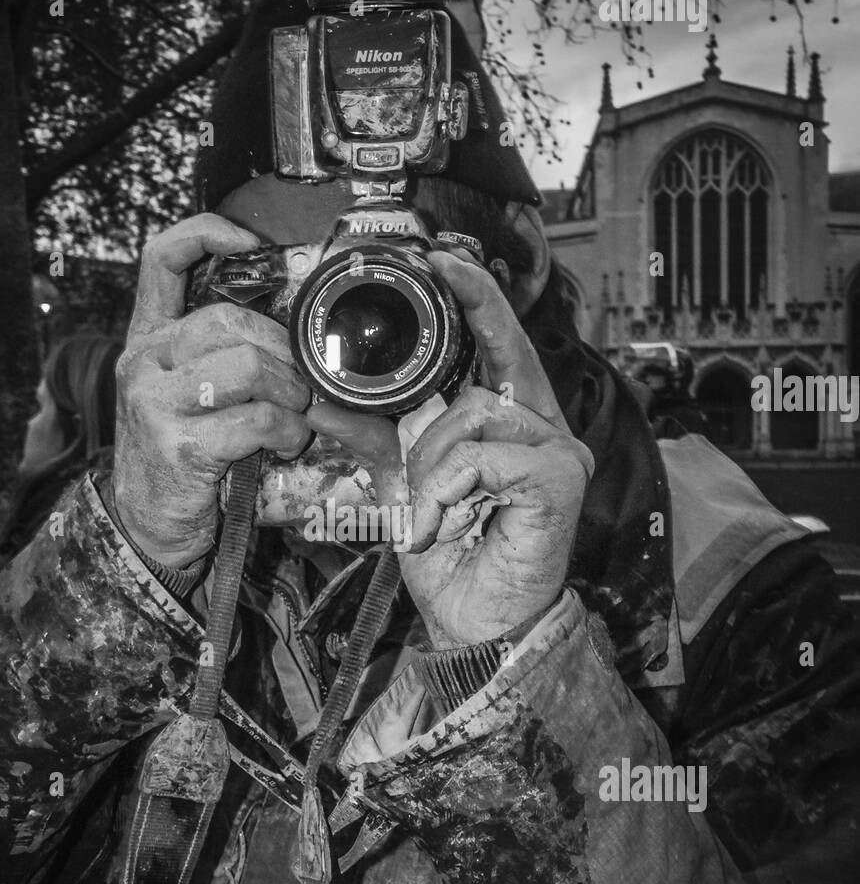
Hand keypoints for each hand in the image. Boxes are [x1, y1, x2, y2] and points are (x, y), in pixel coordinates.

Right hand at [113, 215, 311, 566]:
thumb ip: (225, 358)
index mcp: (148, 340)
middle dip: (281, 348)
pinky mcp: (179, 445)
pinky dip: (286, 430)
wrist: (148, 525)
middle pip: (228, 318)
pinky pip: (256, 419)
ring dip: (289, 392)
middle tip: (300, 382)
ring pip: (246, 365)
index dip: (205, 234)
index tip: (249, 240)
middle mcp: (144, 362)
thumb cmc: (184, 455)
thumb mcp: (192, 395)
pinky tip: (286, 443)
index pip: (162, 261)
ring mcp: (155, 403)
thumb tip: (301, 341)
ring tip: (296, 415)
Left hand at [308, 251, 592, 647]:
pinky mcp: (562, 475)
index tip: (445, 259)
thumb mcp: (403, 484)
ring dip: (432, 464)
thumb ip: (376, 437)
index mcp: (510, 424)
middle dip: (459, 344)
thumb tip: (321, 399)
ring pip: (473, 413)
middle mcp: (544, 428)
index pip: (499, 345)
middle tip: (437, 292)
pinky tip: (440, 523)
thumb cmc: (451, 558)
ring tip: (427, 511)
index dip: (478, 298)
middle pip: (490, 365)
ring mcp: (559, 449)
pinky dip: (448, 488)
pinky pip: (483, 454)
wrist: (474, 624)